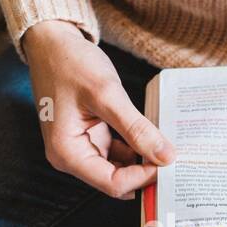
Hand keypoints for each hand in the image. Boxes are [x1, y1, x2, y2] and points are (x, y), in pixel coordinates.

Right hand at [22, 20, 172, 197]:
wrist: (52, 43)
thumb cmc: (70, 64)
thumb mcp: (107, 95)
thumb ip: (136, 128)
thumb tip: (166, 156)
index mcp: (67, 153)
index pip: (112, 183)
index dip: (143, 177)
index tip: (168, 161)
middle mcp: (71, 157)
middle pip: (115, 180)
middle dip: (144, 172)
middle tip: (174, 159)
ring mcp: (81, 148)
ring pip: (119, 168)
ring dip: (142, 160)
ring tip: (167, 147)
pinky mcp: (91, 137)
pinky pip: (118, 152)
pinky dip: (136, 147)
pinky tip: (153, 137)